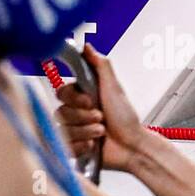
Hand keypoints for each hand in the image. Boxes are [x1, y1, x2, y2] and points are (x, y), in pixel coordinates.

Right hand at [55, 44, 146, 171]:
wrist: (134, 147)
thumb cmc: (127, 119)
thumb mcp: (115, 88)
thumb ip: (101, 66)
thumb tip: (86, 46)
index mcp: (82, 97)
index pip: (61, 93)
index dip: (74, 99)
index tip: (91, 101)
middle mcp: (76, 113)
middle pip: (60, 112)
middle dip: (83, 117)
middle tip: (101, 118)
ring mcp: (74, 131)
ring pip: (63, 130)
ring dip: (87, 131)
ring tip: (102, 132)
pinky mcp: (74, 149)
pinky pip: (66, 147)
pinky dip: (83, 146)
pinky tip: (95, 145)